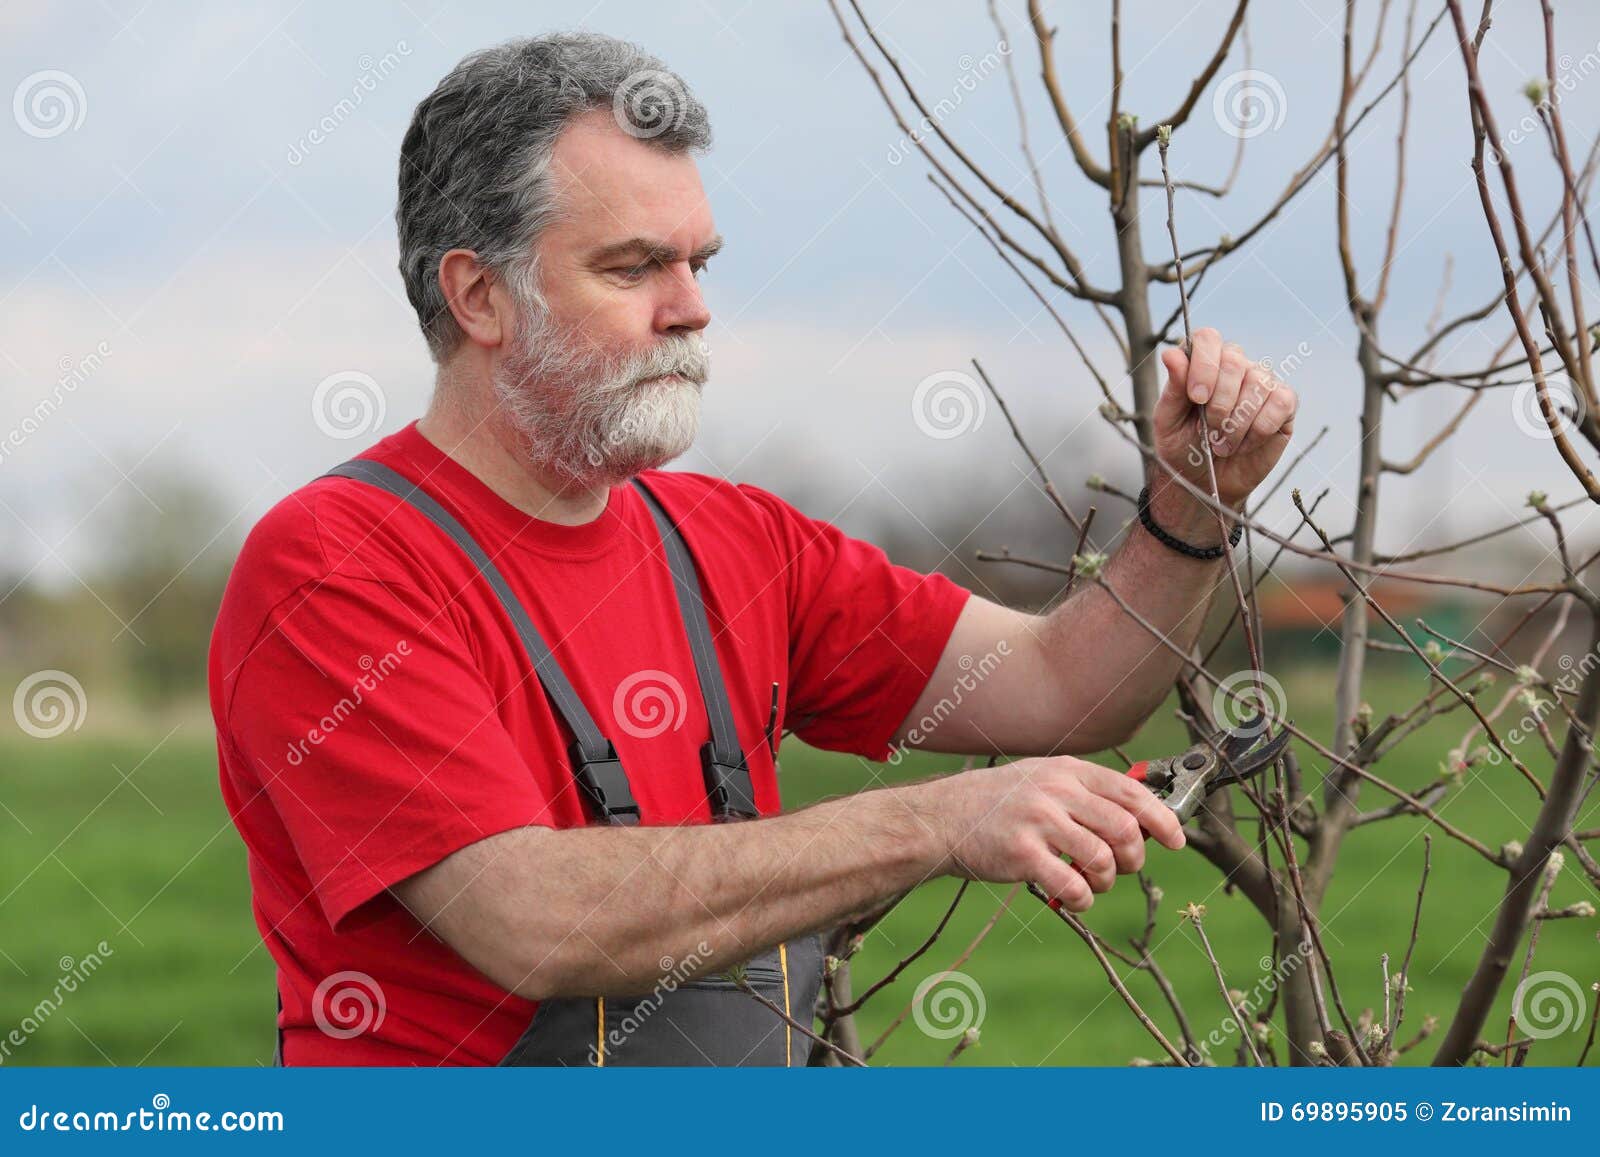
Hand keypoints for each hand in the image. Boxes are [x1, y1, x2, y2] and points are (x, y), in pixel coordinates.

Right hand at [918, 756, 1185, 911]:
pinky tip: (1075, 899)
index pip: (1132, 793)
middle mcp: (1056, 791)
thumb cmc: (996, 804)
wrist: (941, 819)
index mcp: (1067, 770)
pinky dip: (1084, 900)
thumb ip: (1084, 791)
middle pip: (1124, 828)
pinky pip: (1074, 885)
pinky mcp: (1022, 854)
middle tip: (1124, 868)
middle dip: (1135, 857)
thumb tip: (1138, 817)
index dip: (1162, 819)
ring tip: (1093, 883)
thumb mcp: (1041, 778)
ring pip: (1103, 858)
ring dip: (1108, 880)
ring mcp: (1039, 821)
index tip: (1177, 840)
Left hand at [1153, 327, 1297, 520]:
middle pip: (1235, 360)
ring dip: (1237, 422)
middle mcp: (1235, 366)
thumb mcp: (1168, 421)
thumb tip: (1171, 354)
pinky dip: (1259, 429)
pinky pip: (1280, 403)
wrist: (1204, 481)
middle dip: (1219, 402)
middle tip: (1209, 431)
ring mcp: (1261, 382)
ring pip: (1258, 383)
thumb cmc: (1183, 447)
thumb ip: (1172, 388)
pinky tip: (1245, 444)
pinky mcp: (1284, 404)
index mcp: (1203, 363)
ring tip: (1223, 444)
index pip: (1208, 338)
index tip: (1196, 398)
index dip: (1203, 365)